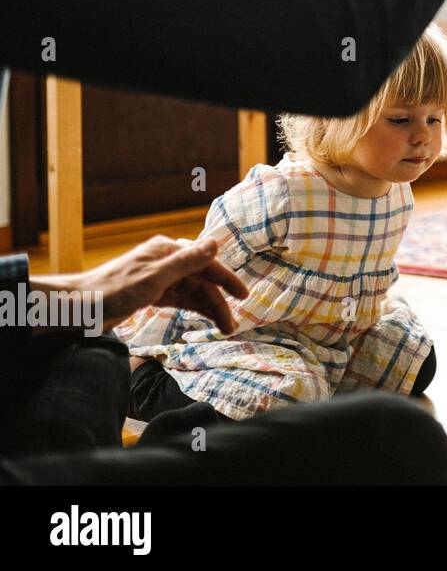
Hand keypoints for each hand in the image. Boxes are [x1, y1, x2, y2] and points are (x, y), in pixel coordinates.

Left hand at [45, 235, 248, 333]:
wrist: (78, 307)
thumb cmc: (112, 290)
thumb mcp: (154, 277)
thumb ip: (187, 261)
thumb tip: (215, 242)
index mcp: (168, 251)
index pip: (206, 263)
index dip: (227, 280)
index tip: (244, 295)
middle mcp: (167, 261)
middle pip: (201, 281)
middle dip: (218, 302)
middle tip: (231, 325)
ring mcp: (160, 277)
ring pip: (193, 292)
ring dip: (208, 308)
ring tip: (223, 328)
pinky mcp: (153, 293)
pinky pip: (181, 299)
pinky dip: (193, 308)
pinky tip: (204, 318)